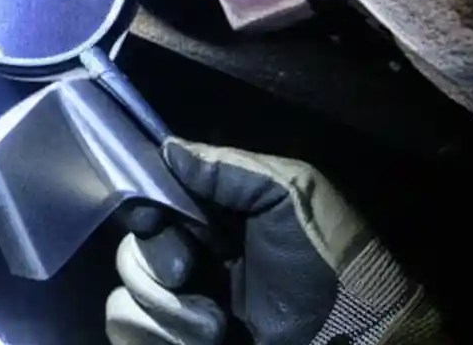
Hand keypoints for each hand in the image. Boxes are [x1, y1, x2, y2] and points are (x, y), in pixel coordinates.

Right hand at [107, 139, 445, 344]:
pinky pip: (126, 327)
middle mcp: (191, 256)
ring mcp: (179, 304)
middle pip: (132, 245)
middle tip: (192, 270)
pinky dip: (156, 334)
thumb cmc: (324, 260)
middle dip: (159, 259)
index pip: (153, 197)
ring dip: (167, 308)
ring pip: (126, 291)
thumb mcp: (290, 195)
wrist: (347, 335)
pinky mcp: (171, 338)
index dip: (146, 204)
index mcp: (214, 216)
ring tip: (216, 324)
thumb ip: (230, 169)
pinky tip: (201, 338)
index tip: (156, 215)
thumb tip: (168, 147)